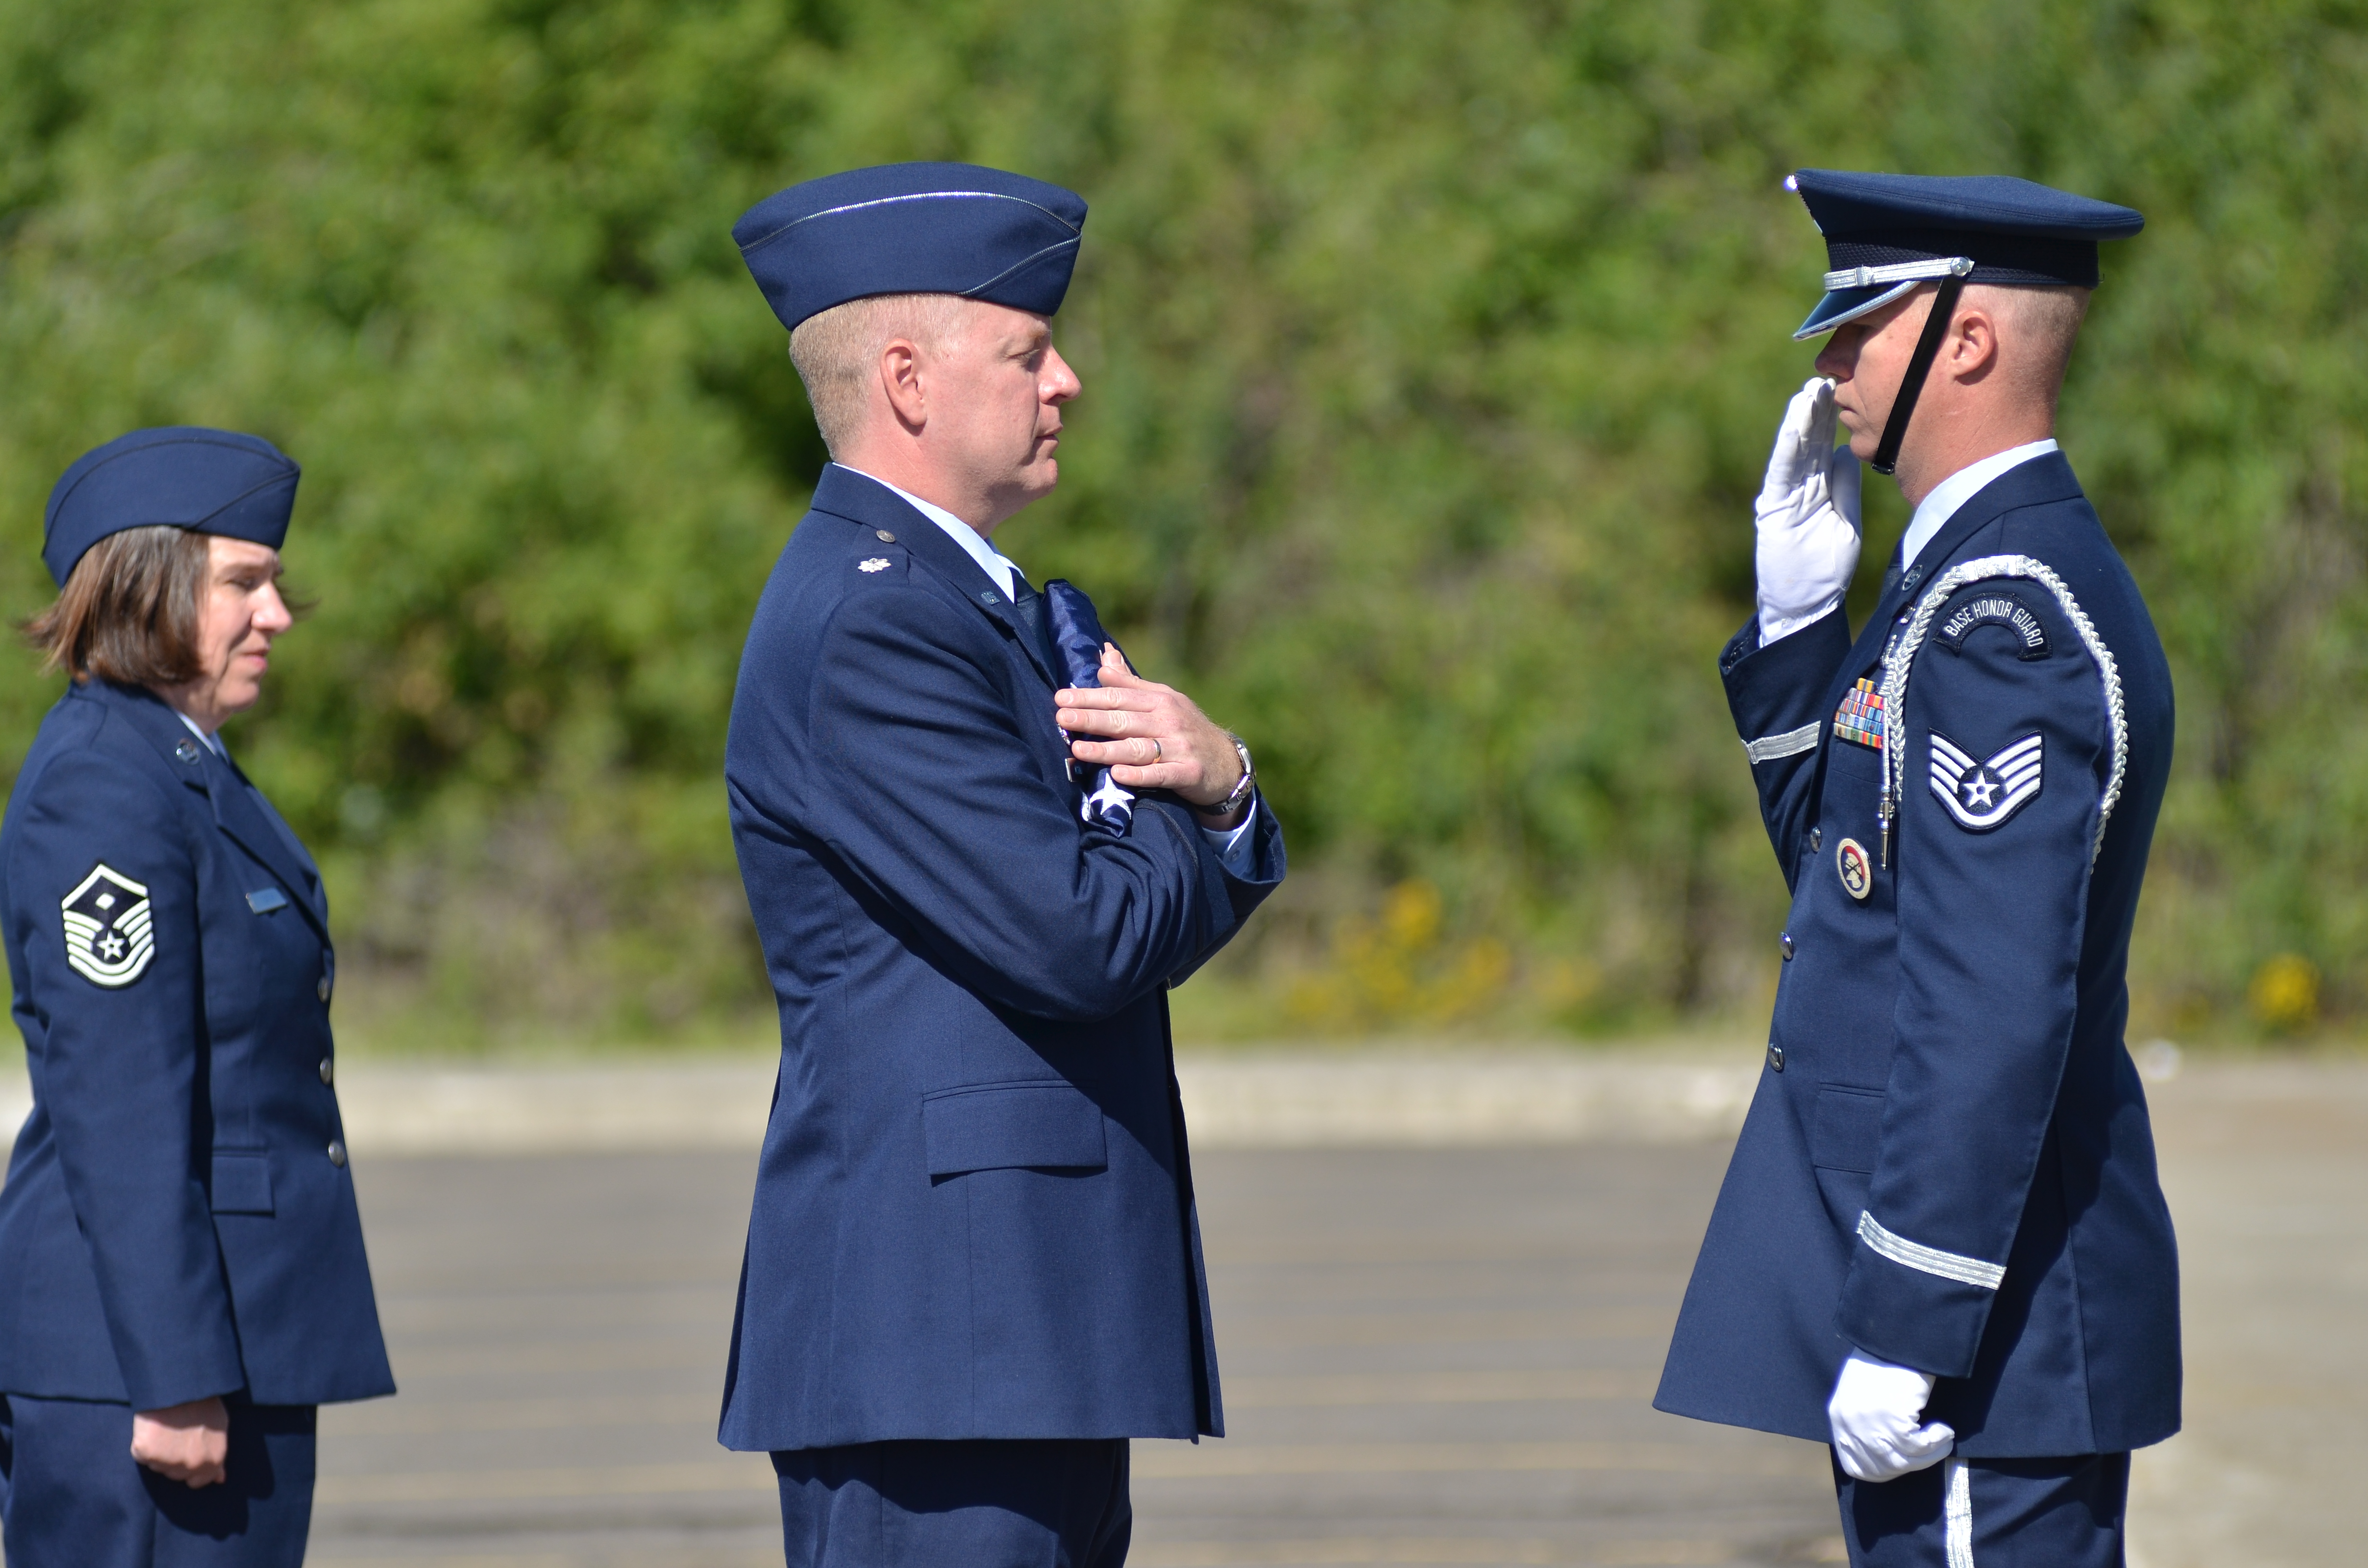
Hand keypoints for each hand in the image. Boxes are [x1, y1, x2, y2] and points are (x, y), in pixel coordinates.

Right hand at [131, 1396, 229, 1487]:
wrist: (179, 1386)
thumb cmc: (202, 1402)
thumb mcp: (219, 1427)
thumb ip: (217, 1455)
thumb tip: (219, 1480)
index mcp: (213, 1460)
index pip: (198, 1481)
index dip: (191, 1468)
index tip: (187, 1453)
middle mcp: (191, 1465)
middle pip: (176, 1474)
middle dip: (174, 1459)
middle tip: (176, 1434)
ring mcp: (168, 1461)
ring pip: (158, 1466)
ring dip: (159, 1452)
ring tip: (167, 1428)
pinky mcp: (146, 1453)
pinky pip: (141, 1455)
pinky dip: (143, 1444)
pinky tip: (153, 1428)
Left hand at [1056, 646, 1247, 822]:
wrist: (1227, 763)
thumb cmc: (1186, 728)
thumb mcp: (1163, 700)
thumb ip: (1130, 683)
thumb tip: (1104, 656)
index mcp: (1160, 700)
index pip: (1119, 696)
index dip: (1089, 697)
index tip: (1061, 697)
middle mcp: (1169, 720)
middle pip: (1124, 719)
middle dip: (1091, 719)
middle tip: (1062, 718)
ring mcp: (1179, 747)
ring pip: (1137, 747)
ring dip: (1107, 749)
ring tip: (1078, 750)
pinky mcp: (1188, 772)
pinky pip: (1160, 773)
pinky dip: (1139, 774)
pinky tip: (1117, 774)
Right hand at [1756, 376, 1863, 639]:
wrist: (1807, 604)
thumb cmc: (1828, 569)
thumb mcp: (1847, 522)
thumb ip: (1846, 489)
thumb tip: (1849, 451)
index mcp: (1819, 489)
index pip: (1827, 446)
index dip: (1834, 419)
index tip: (1846, 389)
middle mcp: (1800, 487)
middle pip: (1811, 441)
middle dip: (1818, 411)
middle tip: (1828, 377)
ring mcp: (1785, 495)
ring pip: (1795, 450)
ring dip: (1802, 421)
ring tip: (1810, 392)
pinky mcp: (1773, 507)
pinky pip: (1782, 471)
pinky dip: (1788, 447)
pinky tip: (1795, 425)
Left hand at [1827, 1350, 1952, 1482]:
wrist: (1897, 1335)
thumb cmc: (1885, 1360)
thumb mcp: (1863, 1394)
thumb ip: (1866, 1421)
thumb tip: (1886, 1451)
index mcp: (1839, 1417)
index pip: (1854, 1467)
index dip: (1881, 1471)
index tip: (1904, 1463)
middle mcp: (1849, 1425)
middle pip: (1880, 1470)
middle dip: (1908, 1467)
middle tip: (1927, 1454)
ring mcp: (1869, 1425)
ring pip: (1902, 1462)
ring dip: (1928, 1457)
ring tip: (1942, 1440)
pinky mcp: (1892, 1420)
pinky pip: (1919, 1447)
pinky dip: (1936, 1442)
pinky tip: (1943, 1430)